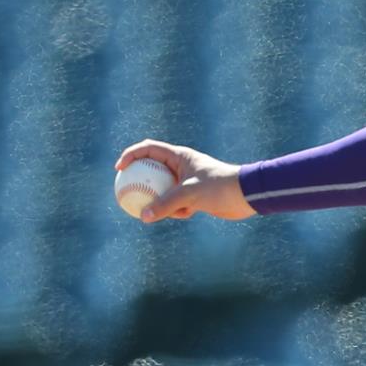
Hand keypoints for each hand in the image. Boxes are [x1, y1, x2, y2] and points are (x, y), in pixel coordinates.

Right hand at [114, 140, 257, 222]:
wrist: (246, 195)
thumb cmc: (218, 187)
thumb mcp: (189, 195)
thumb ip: (166, 204)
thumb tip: (144, 217)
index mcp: (179, 156)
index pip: (148, 148)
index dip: (130, 155)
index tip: (119, 169)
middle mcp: (182, 167)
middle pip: (153, 171)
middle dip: (141, 182)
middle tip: (126, 193)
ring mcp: (187, 182)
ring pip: (164, 191)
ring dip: (161, 201)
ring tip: (160, 210)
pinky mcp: (195, 196)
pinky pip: (177, 204)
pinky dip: (178, 211)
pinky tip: (187, 215)